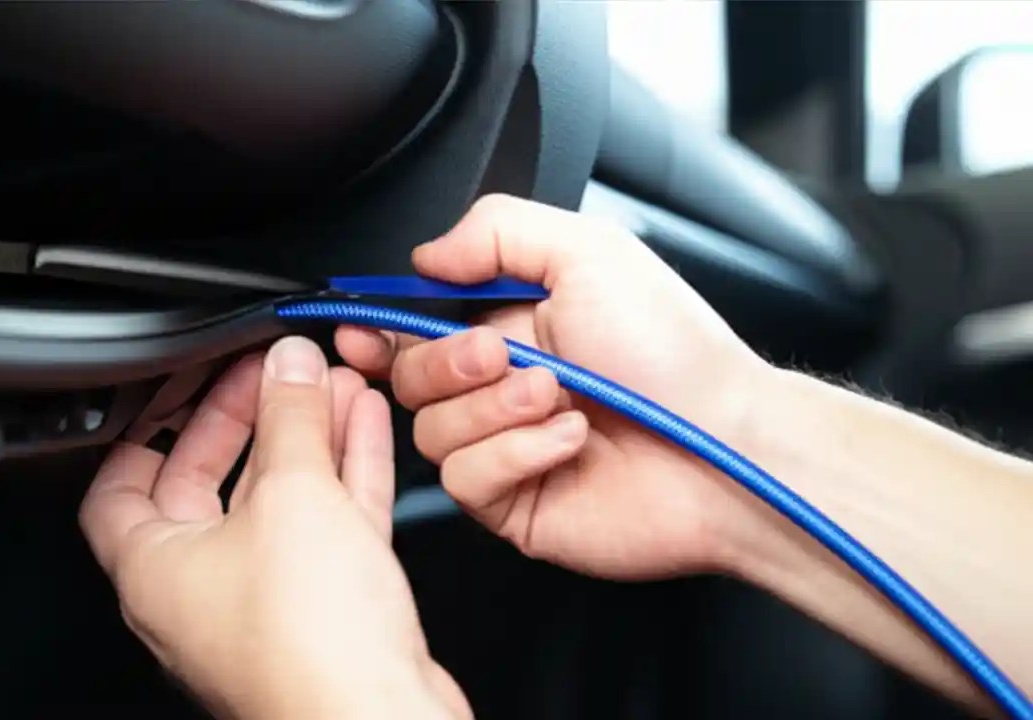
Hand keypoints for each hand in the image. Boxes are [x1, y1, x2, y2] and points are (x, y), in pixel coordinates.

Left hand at [80, 337, 469, 719]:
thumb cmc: (310, 645)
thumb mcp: (294, 497)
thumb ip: (290, 418)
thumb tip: (287, 366)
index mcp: (155, 570)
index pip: (122, 482)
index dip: (150, 424)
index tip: (188, 381)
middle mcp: (201, 591)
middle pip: (210, 484)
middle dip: (248, 419)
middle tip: (276, 373)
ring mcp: (265, 603)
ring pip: (278, 502)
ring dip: (304, 439)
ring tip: (329, 385)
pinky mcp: (324, 612)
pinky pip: (326, 528)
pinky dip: (342, 475)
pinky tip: (363, 428)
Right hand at [337, 194, 776, 579]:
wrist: (727, 445)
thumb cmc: (675, 353)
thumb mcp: (590, 252)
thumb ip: (496, 232)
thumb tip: (426, 254)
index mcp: (511, 323)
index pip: (416, 322)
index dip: (378, 323)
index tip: (358, 325)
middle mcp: (501, 386)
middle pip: (410, 376)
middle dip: (447, 361)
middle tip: (502, 353)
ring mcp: (505, 446)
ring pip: (430, 430)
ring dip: (494, 408)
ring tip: (559, 397)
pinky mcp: (513, 501)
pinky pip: (465, 479)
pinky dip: (515, 452)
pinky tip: (568, 440)